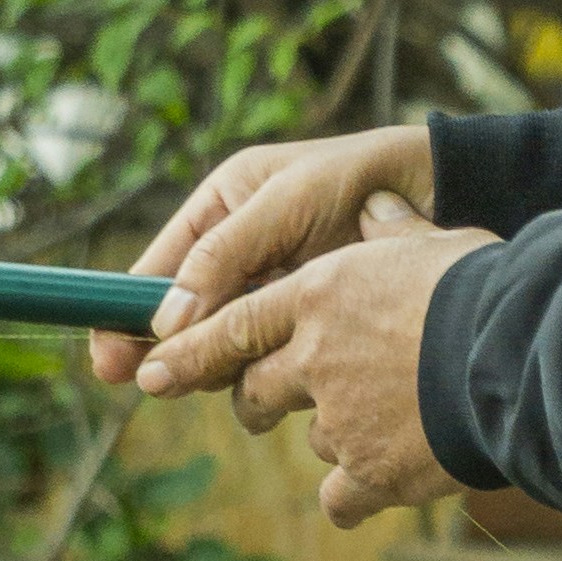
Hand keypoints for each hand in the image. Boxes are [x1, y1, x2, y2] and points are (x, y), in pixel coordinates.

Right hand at [94, 125, 434, 388]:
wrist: (448, 193)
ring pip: (229, 348)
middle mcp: (239, 254)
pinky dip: (278, 369)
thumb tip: (165, 322)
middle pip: (185, 322)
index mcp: (219, 210)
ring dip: (236, 364)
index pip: (153, 272)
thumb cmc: (363, 179)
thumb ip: (225, 256)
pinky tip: (300, 367)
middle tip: (183, 381)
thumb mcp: (286, 203)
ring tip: (262, 361)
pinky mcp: (311, 321)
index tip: (112, 366)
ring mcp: (275, 292)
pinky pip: (275, 359)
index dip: (125, 320)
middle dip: (185, 352)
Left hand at [138, 197, 493, 526]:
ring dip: (333, 431)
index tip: (150, 371)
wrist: (518, 353)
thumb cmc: (482, 285)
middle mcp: (314, 356)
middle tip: (263, 403)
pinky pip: (339, 497)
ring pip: (311, 435)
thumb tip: (379, 208)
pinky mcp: (370, 471)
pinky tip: (371, 489)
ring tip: (380, 424)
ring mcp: (339, 418)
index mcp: (320, 293)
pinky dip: (350, 496)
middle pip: (254, 387)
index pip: (233, 324)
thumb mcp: (431, 240)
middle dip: (254, 396)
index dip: (188, 351)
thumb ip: (392, 232)